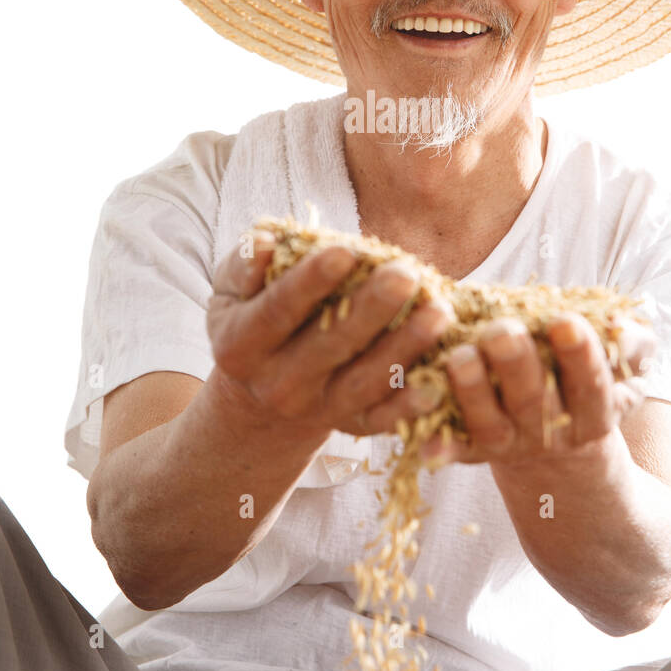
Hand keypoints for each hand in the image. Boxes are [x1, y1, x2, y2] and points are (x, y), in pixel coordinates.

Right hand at [206, 230, 453, 438]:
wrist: (259, 395)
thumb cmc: (252, 316)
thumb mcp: (230, 291)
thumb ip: (244, 264)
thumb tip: (264, 244)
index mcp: (241, 345)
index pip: (279, 310)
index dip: (311, 281)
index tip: (346, 251)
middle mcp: (277, 384)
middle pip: (330, 345)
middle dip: (372, 308)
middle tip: (407, 273)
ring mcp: (316, 409)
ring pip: (364, 381)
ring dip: (405, 347)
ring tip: (439, 311)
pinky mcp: (351, 425)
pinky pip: (384, 418)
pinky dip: (412, 404)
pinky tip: (440, 380)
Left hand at [420, 311, 655, 470]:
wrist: (563, 452)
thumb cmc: (591, 385)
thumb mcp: (624, 369)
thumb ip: (631, 345)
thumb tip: (616, 325)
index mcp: (595, 414)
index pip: (590, 384)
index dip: (580, 355)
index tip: (565, 321)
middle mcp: (551, 433)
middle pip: (534, 402)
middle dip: (517, 364)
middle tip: (501, 329)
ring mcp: (510, 444)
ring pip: (489, 423)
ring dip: (473, 391)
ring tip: (459, 356)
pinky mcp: (475, 450)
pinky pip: (456, 449)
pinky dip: (440, 446)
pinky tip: (424, 439)